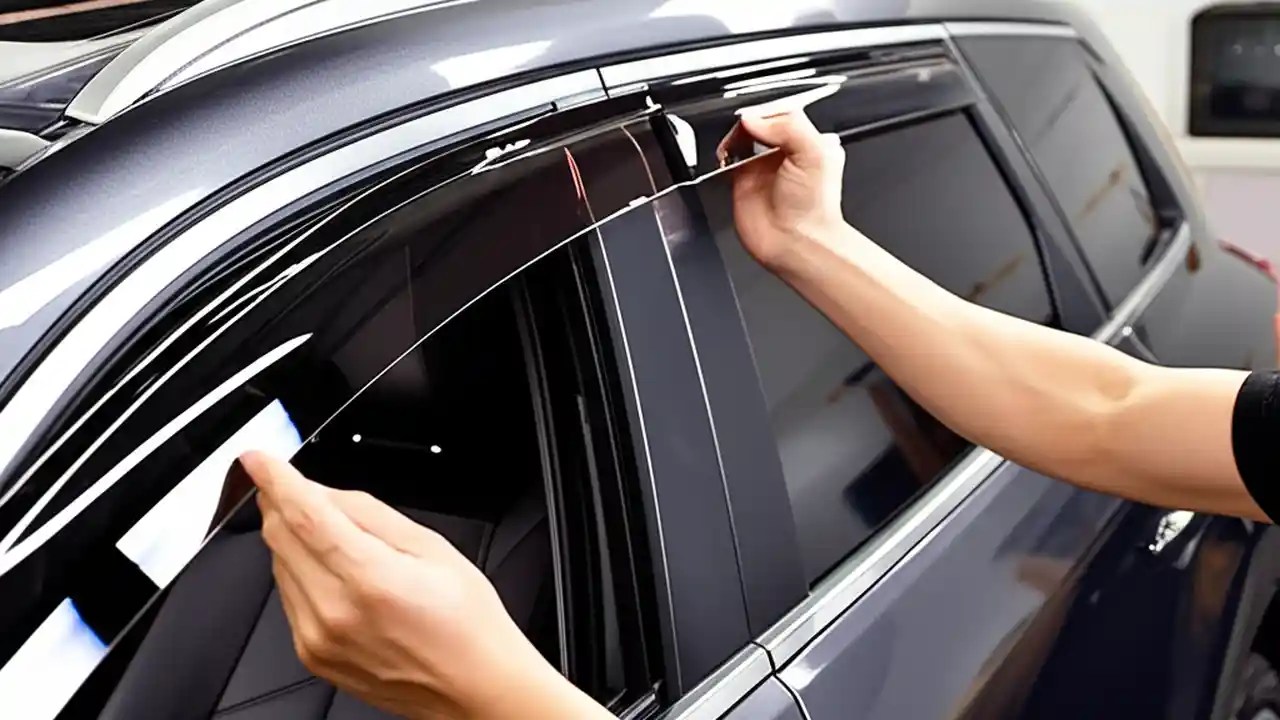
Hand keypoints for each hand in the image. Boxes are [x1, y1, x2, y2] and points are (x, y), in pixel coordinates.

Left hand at [242, 451, 610, 719]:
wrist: (473, 688)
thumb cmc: (466, 621)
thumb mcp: (431, 547)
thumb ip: (369, 514)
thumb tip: (322, 492)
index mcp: (370, 579)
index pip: (304, 515)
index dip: (275, 479)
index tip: (258, 458)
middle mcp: (334, 613)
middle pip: (280, 537)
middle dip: (284, 503)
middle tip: (306, 490)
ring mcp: (318, 639)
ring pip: (278, 565)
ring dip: (294, 539)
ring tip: (345, 544)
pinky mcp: (311, 656)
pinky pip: (288, 598)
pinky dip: (301, 573)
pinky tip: (340, 576)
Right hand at [731, 110, 848, 270]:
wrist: (796, 243)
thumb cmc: (815, 207)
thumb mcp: (814, 153)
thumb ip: (788, 127)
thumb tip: (753, 120)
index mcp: (808, 140)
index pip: (782, 111)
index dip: (767, 112)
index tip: (758, 120)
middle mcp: (785, 152)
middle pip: (759, 121)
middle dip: (749, 123)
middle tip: (747, 133)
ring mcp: (762, 166)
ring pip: (741, 137)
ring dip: (734, 137)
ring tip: (735, 146)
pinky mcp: (742, 181)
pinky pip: (727, 158)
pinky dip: (723, 154)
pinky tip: (727, 158)